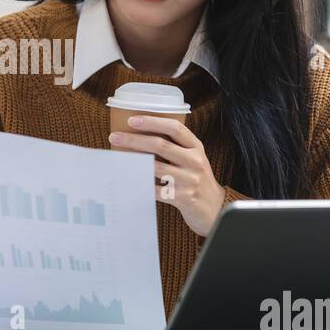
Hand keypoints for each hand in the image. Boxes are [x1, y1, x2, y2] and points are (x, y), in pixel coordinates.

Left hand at [109, 116, 226, 236]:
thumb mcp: (192, 158)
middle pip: (160, 145)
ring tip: (117, 158)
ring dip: (133, 162)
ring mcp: (189, 180)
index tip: (133, 121)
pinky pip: (155, 189)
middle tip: (114, 137)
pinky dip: (140, 184)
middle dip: (134, 140)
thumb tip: (139, 135)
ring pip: (155, 167)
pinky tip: (127, 180)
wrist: (214, 208)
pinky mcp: (182, 198)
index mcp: (196, 147)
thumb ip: (175, 147)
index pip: (175, 128)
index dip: (153, 122)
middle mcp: (194, 161)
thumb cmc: (196, 179)